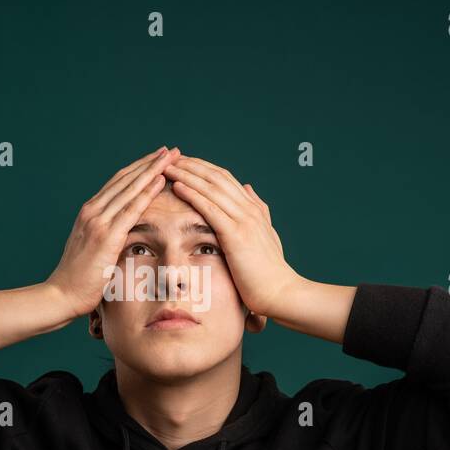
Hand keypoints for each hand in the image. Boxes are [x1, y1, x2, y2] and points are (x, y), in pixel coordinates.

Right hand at [45, 146, 181, 318]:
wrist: (60, 295)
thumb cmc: (78, 280)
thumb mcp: (91, 251)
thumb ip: (105, 239)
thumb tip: (121, 237)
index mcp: (89, 213)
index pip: (118, 183)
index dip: (138, 169)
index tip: (157, 158)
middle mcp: (92, 211)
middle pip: (125, 178)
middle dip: (149, 162)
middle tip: (170, 150)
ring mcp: (98, 221)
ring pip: (130, 187)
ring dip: (152, 170)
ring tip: (171, 157)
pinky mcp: (105, 236)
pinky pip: (131, 209)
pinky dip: (147, 192)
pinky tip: (161, 180)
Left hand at [161, 156, 301, 317]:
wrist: (282, 293)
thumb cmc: (270, 273)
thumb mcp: (266, 236)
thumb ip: (259, 211)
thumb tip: (248, 189)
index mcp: (254, 209)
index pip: (225, 179)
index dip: (203, 167)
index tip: (184, 161)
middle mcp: (250, 209)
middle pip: (216, 177)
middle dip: (192, 165)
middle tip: (169, 157)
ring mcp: (244, 220)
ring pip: (212, 187)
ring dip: (188, 173)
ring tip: (168, 165)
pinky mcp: (236, 235)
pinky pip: (210, 208)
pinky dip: (193, 194)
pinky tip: (177, 185)